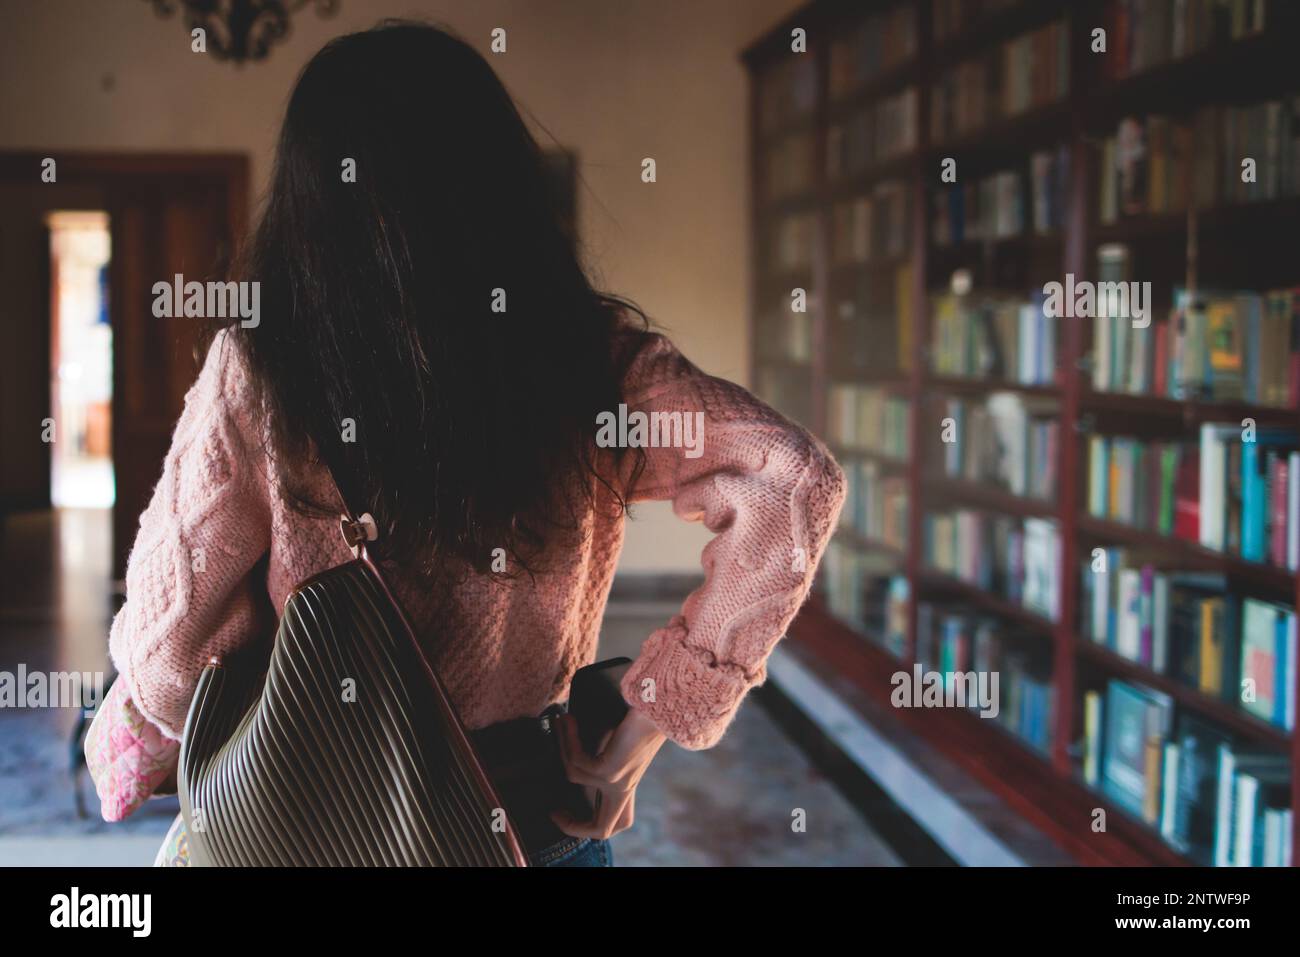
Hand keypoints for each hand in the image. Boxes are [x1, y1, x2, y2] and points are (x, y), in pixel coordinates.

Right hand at [550, 706, 665, 839]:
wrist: (661, 702)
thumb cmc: (639, 716)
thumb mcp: (616, 742)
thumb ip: (598, 755)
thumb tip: (564, 752)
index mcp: (628, 783)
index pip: (616, 822)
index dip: (586, 826)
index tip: (562, 809)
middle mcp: (625, 787)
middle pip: (603, 830)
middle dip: (572, 826)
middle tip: (553, 810)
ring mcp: (619, 781)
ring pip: (574, 777)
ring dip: (562, 747)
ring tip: (562, 721)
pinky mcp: (612, 769)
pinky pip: (578, 761)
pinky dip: (568, 739)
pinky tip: (568, 720)